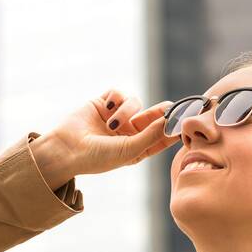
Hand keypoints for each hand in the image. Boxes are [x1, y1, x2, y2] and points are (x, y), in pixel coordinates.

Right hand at [30, 89, 174, 188]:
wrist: (66, 149)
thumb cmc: (97, 157)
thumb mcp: (128, 150)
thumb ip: (150, 136)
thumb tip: (168, 122)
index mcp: (136, 149)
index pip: (159, 138)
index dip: (173, 130)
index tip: (185, 121)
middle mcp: (127, 133)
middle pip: (152, 117)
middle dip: (161, 112)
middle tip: (172, 106)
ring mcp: (115, 118)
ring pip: (135, 103)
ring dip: (127, 110)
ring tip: (112, 122)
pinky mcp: (103, 104)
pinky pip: (118, 93)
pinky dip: (115, 99)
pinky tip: (106, 109)